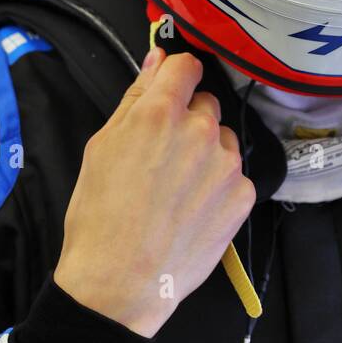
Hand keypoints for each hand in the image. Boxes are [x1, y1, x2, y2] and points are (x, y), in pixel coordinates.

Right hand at [54, 49, 254, 336]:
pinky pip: (234, 175)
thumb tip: (158, 58)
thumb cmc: (98, 215)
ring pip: (222, 140)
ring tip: (178, 189)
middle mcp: (202, 131)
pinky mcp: (243, 196)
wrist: (119, 284)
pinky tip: (193, 210)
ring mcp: (227, 165)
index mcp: (161, 113)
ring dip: (207, 152)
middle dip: (188, 120)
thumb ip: (135, 98)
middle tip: (163, 155)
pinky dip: (218, 186)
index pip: (187, 66)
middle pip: (206, 104)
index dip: (177, 76)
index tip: (170, 92)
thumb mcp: (101, 147)